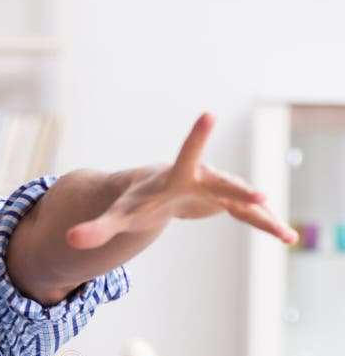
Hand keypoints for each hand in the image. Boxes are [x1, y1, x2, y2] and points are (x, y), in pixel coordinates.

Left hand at [65, 113, 298, 249]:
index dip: (196, 137)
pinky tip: (286, 237)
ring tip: (283, 232)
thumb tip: (69, 241)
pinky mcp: (226, 204)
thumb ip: (95, 228)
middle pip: (222, 183)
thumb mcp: (117, 217)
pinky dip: (265, 225)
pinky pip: (248, 216)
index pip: (185, 155)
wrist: (159, 192)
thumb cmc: (137, 200)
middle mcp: (202, 178)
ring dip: (260, 216)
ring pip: (242, 203)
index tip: (208, 114)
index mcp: (175, 177)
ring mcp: (217, 191)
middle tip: (258, 196)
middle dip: (238, 190)